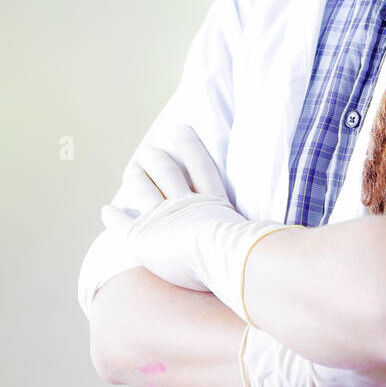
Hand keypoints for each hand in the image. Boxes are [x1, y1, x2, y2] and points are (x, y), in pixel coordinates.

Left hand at [101, 125, 243, 291]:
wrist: (228, 258)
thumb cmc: (250, 253)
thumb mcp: (258, 236)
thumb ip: (259, 233)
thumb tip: (278, 239)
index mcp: (212, 202)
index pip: (200, 167)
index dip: (190, 146)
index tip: (180, 128)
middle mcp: (185, 204)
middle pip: (169, 172)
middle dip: (157, 159)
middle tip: (149, 150)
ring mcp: (162, 218)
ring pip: (144, 189)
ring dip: (136, 177)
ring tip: (131, 169)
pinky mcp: (143, 236)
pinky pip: (123, 223)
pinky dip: (114, 216)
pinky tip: (107, 211)